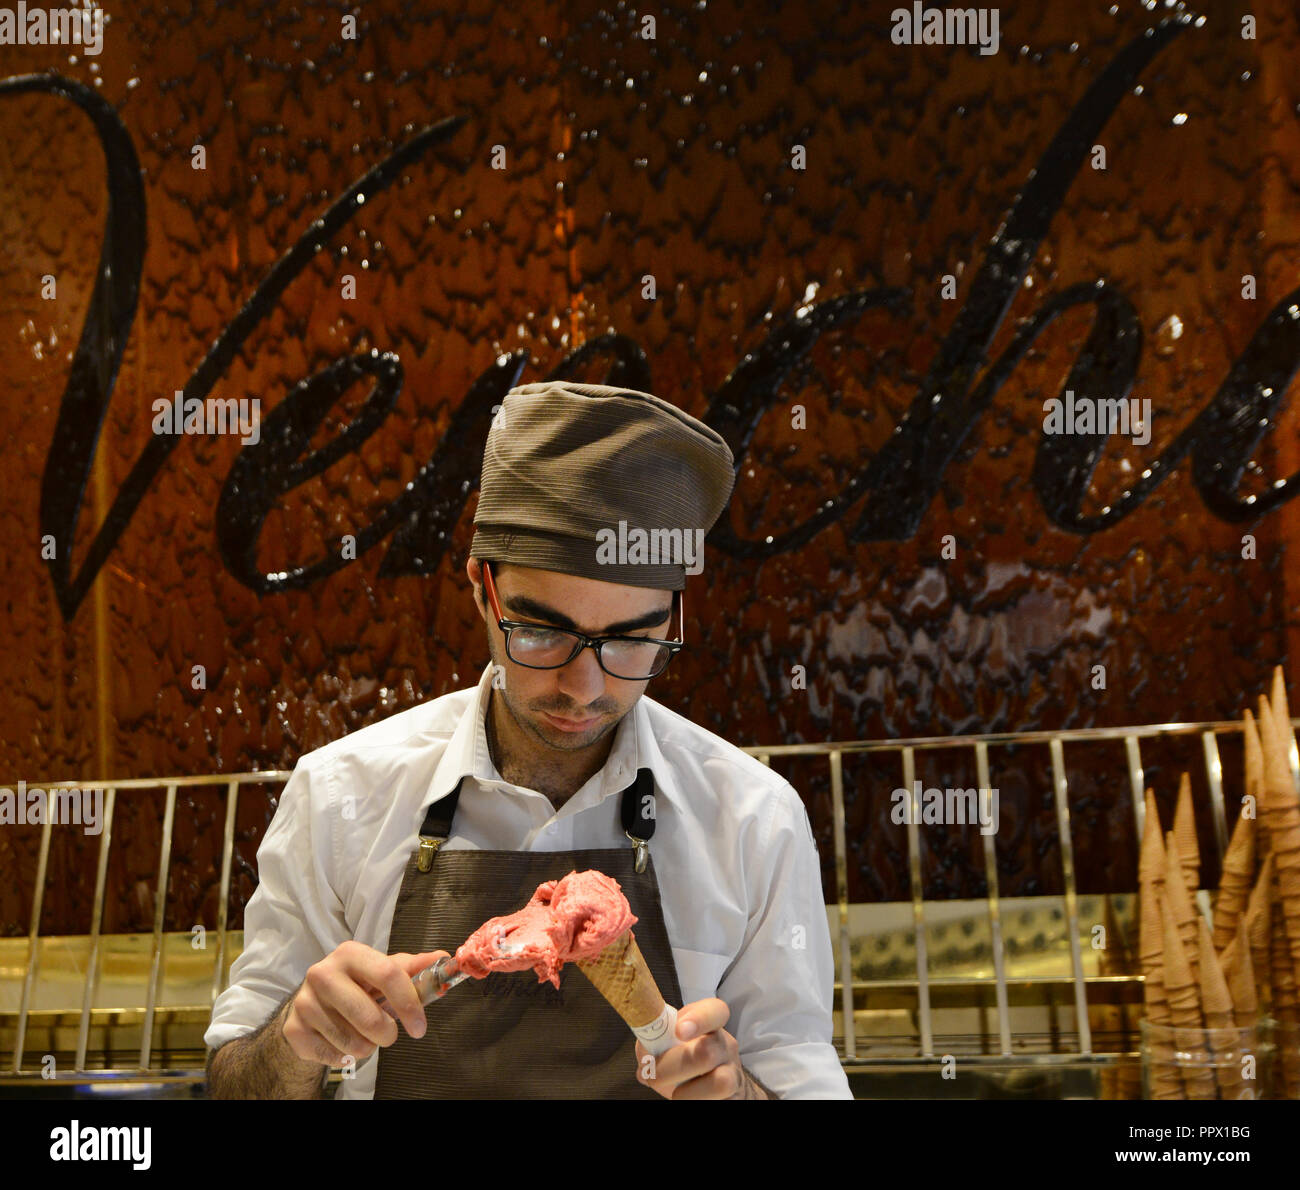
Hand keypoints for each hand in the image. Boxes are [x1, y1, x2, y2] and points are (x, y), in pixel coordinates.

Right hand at [281, 940, 447, 1067]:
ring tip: (362, 1034)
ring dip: (366, 1046)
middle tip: (389, 1035)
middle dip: (387, 1034)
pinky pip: (333, 1056)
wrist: (311, 1004)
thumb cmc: (356, 985)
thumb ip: (413, 967)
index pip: (388, 974)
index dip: (409, 1003)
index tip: (420, 1027)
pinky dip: (345, 1057)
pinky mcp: (293, 1029)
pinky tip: (341, 1041)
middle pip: (369, 1016)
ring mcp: (304, 1002)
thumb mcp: (382, 971)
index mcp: (350, 953)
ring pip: (352, 1042)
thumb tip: (443, 958)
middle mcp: (322, 973)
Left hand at [634, 997, 767, 1099]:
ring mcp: (734, 1073)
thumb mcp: (669, 1043)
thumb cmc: (684, 1059)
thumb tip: (646, 1057)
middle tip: (652, 1075)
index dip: (699, 1018)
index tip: (678, 1030)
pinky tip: (687, 1100)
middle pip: (706, 1051)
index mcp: (709, 1024)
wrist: (714, 1084)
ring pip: (720, 1082)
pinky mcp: (736, 1097)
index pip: (715, 1011)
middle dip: (670, 1067)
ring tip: (674, 1094)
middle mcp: (725, 1046)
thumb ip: (655, 1042)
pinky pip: (719, 1102)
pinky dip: (695, 1103)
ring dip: (687, 1093)